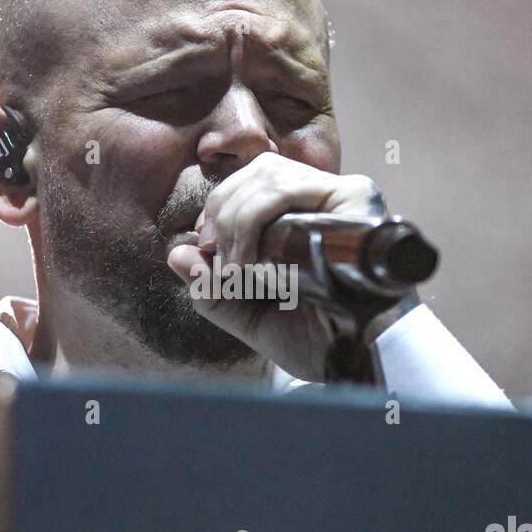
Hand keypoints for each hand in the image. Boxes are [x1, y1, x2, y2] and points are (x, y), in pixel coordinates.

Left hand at [166, 152, 392, 380]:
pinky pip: (289, 187)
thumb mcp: (251, 316)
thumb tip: (176, 254)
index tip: (206, 247)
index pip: (254, 183)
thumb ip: (212, 288)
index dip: (221, 206)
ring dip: (236, 217)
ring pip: (270, 175)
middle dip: (222, 210)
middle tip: (216, 256)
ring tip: (235, 266)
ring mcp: (342, 196)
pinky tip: (248, 260)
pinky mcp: (354, 198)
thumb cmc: (316, 341)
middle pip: (258, 172)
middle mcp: (327, 200)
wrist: (355, 360)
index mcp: (306, 218)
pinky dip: (254, 218)